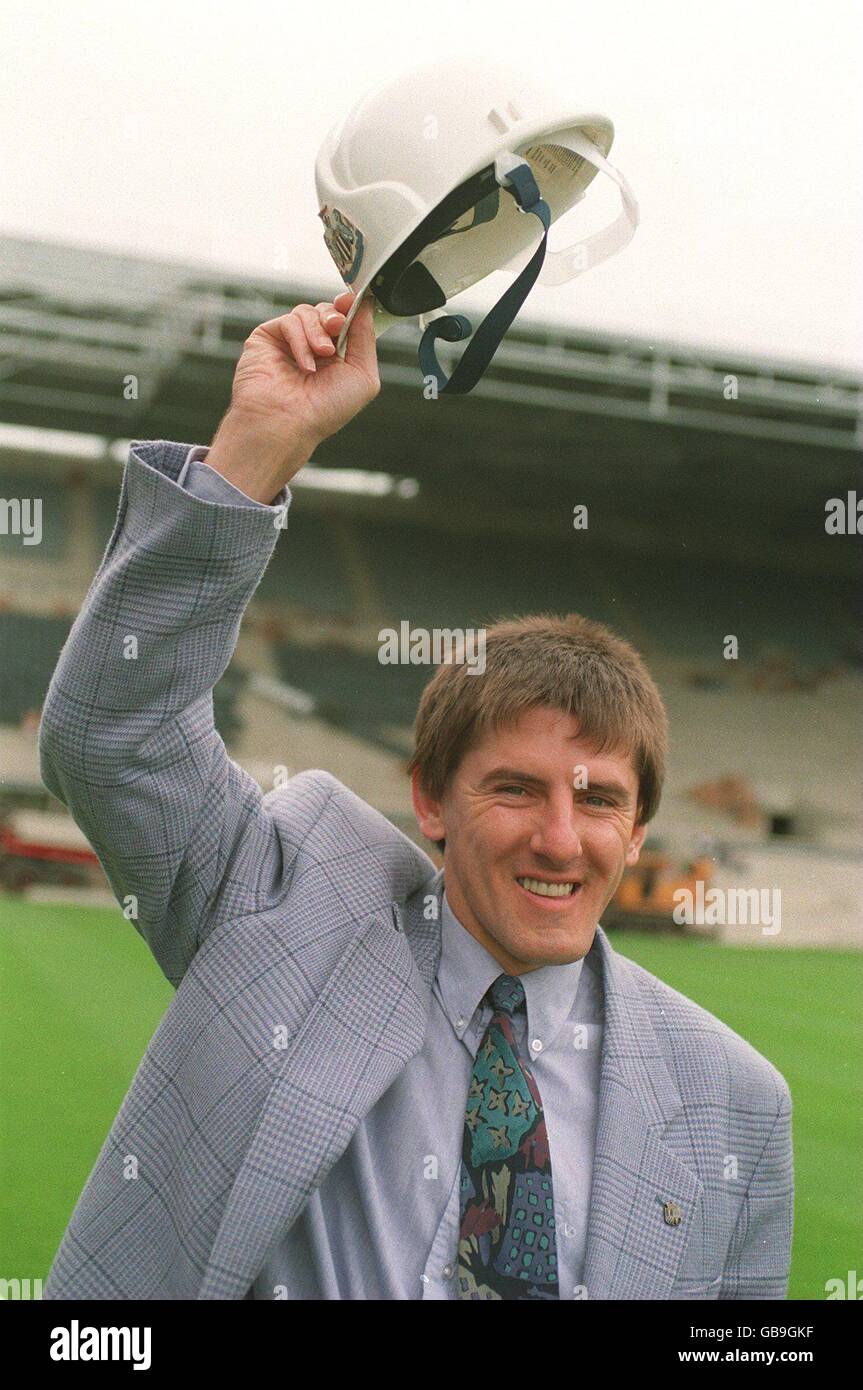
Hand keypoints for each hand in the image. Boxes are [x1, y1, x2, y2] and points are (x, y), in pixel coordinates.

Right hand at [230, 289, 378, 447]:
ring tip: (321, 355)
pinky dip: (300, 339)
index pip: (345, 320)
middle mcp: (312, 348)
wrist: (289, 424)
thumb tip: (366, 304)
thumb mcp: (362, 374)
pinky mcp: (267, 338)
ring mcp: (288, 343)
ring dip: (318, 331)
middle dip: (336, 316)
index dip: (351, 309)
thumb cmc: (325, 410)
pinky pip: (289, 321)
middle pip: (327, 311)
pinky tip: (304, 363)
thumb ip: (366, 337)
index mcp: (337, 356)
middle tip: (337, 327)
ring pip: (307, 312)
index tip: (353, 304)